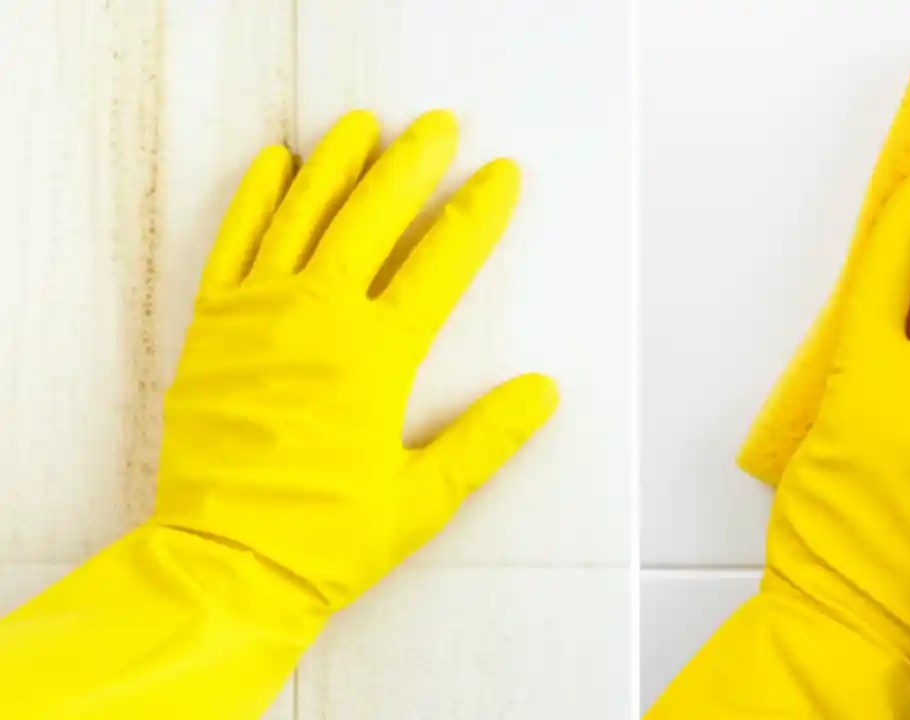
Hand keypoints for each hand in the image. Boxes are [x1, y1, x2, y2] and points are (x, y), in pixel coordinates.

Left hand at [156, 110, 557, 608]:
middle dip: (412, 165)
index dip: (478, 214)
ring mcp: (259, 316)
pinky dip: (255, 199)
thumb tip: (542, 391)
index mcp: (377, 358)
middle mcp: (318, 320)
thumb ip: (487, 436)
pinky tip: (276, 164)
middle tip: (439, 126)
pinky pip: (234, 245)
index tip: (502, 176)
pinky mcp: (213, 328)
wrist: (227, 563)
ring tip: (363, 124)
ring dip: (337, 164)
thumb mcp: (427, 497)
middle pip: (373, 217)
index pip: (440, 263)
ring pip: (303, 216)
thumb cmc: (328, 536)